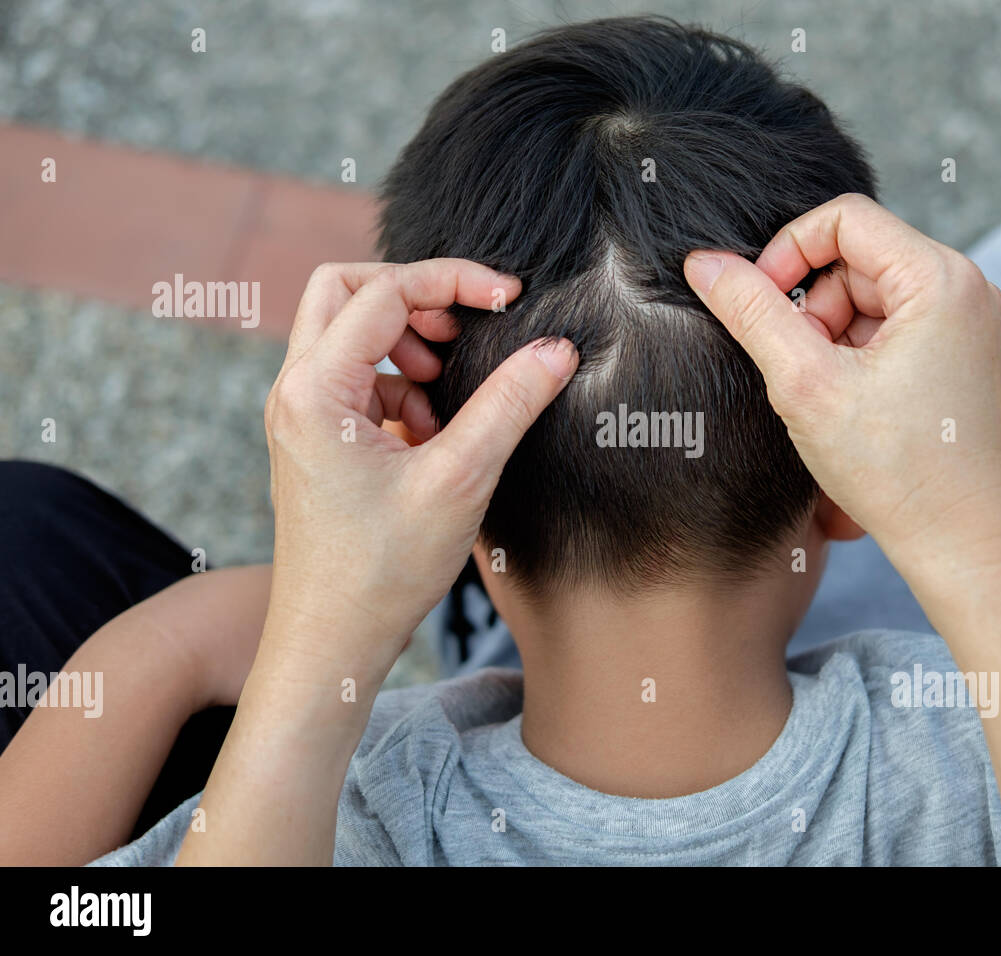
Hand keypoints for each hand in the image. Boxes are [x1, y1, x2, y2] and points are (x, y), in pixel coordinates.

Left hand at [261, 260, 576, 685]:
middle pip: (345, 290)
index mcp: (314, 390)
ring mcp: (298, 415)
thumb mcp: (460, 479)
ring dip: (405, 343)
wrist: (331, 643)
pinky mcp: (313, 439)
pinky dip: (396, 385)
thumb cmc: (382, 571)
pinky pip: (353, 379)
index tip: (510, 298)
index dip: (454, 281)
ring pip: (347, 332)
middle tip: (466, 328)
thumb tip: (556, 350)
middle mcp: (293, 391)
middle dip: (413, 295)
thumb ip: (509, 404)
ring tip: (449, 397)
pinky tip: (431, 434)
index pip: (385, 292)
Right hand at [683, 193, 1000, 579]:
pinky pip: (893, 326)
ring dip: (831, 336)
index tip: (758, 305)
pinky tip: (854, 406)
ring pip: (869, 295)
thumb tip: (704, 263)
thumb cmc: (897, 472)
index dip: (785, 252)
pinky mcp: (963, 354)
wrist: (963, 545)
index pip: (843, 218)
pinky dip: (857, 355)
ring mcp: (970, 322)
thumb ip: (751, 313)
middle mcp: (967, 287)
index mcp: (942, 278)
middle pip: (856, 257)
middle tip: (800, 371)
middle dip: (811, 307)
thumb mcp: (806, 384)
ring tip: (829, 397)